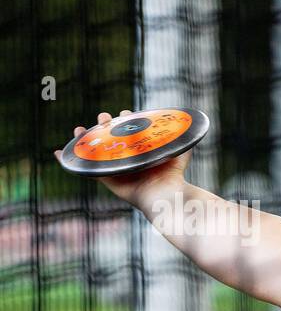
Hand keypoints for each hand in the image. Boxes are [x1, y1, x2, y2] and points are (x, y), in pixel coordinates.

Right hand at [53, 109, 191, 206]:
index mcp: (139, 151)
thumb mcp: (179, 154)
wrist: (166, 196)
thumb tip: (192, 126)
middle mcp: (126, 159)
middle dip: (104, 124)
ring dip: (85, 138)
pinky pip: (86, 170)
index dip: (123, 121)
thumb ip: (184, 142)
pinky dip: (70, 161)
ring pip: (95, 150)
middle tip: (105, 117)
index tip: (126, 113)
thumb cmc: (174, 177)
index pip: (127, 132)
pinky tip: (58, 152)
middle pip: (109, 137)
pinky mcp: (107, 179)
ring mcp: (115, 168)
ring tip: (80, 129)